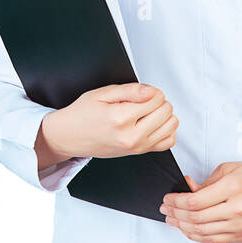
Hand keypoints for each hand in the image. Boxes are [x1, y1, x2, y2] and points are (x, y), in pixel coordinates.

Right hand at [40, 83, 177, 160]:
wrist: (70, 137)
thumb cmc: (82, 115)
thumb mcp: (101, 94)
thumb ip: (129, 90)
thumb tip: (151, 91)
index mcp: (120, 117)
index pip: (155, 98)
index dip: (150, 90)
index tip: (140, 92)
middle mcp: (131, 135)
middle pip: (165, 110)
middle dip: (157, 100)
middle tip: (142, 100)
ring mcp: (137, 146)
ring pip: (171, 125)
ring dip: (164, 114)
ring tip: (148, 110)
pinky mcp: (139, 152)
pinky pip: (168, 142)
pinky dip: (166, 130)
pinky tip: (154, 123)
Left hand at [159, 158, 241, 242]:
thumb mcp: (230, 169)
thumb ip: (206, 182)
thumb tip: (186, 191)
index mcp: (233, 188)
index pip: (195, 201)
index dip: (176, 202)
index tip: (167, 198)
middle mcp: (237, 209)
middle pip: (196, 218)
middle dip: (175, 214)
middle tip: (165, 209)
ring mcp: (241, 226)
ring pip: (202, 232)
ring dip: (182, 226)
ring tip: (172, 220)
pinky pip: (213, 240)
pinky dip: (196, 235)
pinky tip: (187, 228)